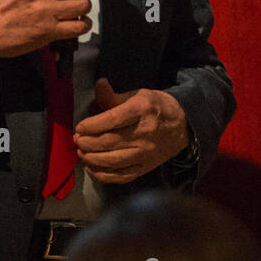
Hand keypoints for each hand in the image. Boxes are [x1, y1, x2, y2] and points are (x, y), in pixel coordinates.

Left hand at [73, 77, 188, 183]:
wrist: (183, 126)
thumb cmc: (156, 107)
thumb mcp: (138, 95)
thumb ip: (114, 96)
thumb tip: (98, 84)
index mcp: (142, 110)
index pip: (113, 120)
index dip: (92, 125)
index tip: (80, 127)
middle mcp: (144, 133)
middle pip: (109, 142)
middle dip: (87, 143)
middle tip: (77, 140)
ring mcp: (146, 153)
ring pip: (113, 161)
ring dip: (92, 159)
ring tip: (81, 152)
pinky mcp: (146, 168)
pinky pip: (121, 176)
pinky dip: (103, 175)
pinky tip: (92, 168)